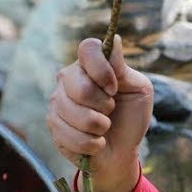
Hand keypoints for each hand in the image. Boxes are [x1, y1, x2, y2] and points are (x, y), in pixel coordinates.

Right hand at [46, 35, 153, 191]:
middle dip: (103, 106)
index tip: (114, 89)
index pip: (88, 49)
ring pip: (75, 113)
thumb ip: (123, 68)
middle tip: (110, 111)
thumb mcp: (138, 91)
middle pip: (80, 86)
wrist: (121, 152)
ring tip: (103, 128)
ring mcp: (57, 101)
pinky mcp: (53, 124)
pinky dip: (90, 143)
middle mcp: (69, 78)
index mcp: (90, 64)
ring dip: (98, 127)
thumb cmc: (131, 118)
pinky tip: (95, 142)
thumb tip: (115, 40)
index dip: (102, 70)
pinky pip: (70, 134)